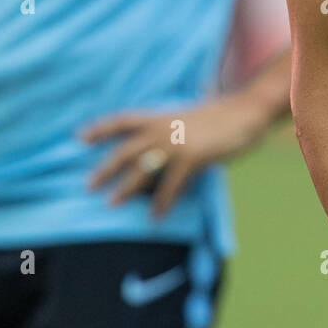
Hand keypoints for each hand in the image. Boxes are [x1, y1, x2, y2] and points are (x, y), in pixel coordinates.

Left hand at [83, 93, 267, 215]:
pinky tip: (155, 216)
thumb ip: (171, 131)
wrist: (247, 111)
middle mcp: (163, 128)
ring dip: (126, 188)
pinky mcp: (192, 157)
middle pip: (125, 150)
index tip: (80, 137)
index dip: (101, 128)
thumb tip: (158, 152)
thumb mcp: (189, 118)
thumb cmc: (223, 116)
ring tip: (112, 203)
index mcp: (162, 116)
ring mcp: (177, 143)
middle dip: (105, 168)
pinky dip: (162, 203)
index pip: (123, 120)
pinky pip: (171, 186)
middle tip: (88, 185)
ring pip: (142, 169)